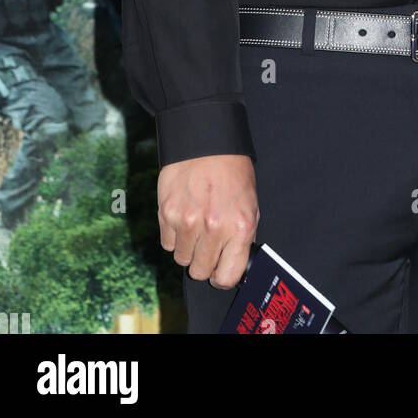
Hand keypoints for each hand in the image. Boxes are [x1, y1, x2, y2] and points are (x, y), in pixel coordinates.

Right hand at [158, 153, 258, 288]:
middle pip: (200, 271)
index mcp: (240, 227)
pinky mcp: (167, 213)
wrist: (207, 140)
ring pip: (181, 259)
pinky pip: (167, 243)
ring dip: (188, 247)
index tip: (220, 270)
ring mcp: (188, 222)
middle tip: (207, 243)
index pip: (227, 277)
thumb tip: (232, 264)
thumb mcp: (250, 204)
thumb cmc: (232, 171)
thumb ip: (241, 237)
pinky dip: (174, 235)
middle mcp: (214, 228)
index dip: (222, 276)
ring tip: (196, 225)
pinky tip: (183, 216)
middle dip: (204, 261)